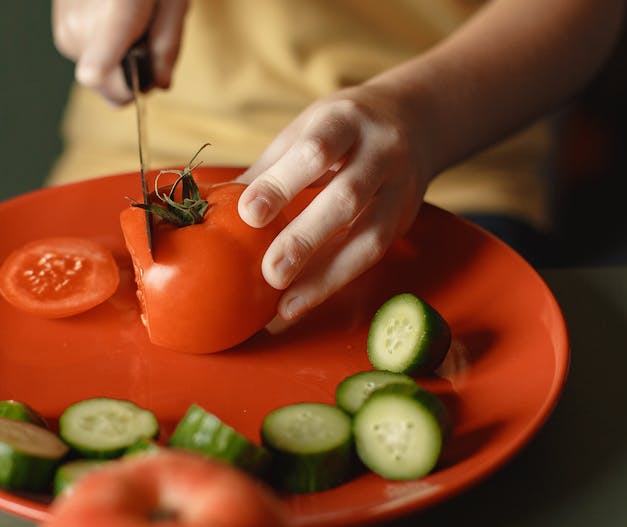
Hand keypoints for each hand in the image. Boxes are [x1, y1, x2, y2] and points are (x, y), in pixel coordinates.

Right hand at [52, 0, 190, 105]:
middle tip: (146, 38)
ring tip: (130, 22)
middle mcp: (80, 26)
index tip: (143, 80)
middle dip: (130, 74)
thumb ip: (168, 45)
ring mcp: (64, 28)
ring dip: (118, 59)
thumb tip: (159, 84)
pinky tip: (114, 19)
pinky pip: (87, 57)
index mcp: (113, 15)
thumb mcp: (172, 1)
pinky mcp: (59, 29)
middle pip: (104, 85)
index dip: (123, 90)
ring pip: (96, 74)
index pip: (97, 74)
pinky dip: (104, 48)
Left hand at [236, 82, 429, 329]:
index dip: (283, 183)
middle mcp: (381, 151)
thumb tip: (212, 206)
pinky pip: (372, 255)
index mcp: (345, 120)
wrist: (414, 119)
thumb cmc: (340, 129)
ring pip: (369, 236)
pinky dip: (333, 283)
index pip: (316, 150)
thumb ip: (269, 168)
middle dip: (306, 238)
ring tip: (285, 307)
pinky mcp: (404, 218)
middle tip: (270, 273)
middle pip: (347, 197)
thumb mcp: (305, 130)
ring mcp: (399, 188)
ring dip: (326, 276)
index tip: (249, 213)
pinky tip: (300, 305)